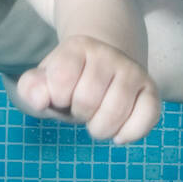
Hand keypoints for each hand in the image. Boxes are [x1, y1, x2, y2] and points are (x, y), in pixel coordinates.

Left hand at [10, 35, 161, 144]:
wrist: (105, 61)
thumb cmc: (71, 79)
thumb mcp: (46, 79)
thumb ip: (32, 88)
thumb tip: (40, 100)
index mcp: (77, 47)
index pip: (61, 80)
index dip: (57, 97)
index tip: (62, 94)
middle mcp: (108, 54)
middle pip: (87, 101)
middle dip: (79, 113)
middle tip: (82, 106)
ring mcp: (132, 70)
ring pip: (114, 114)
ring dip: (100, 129)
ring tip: (97, 118)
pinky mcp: (151, 89)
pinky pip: (146, 118)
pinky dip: (129, 134)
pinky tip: (119, 133)